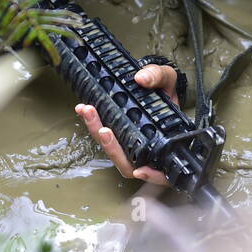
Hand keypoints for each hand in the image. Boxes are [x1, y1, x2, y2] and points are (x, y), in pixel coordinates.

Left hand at [75, 63, 178, 186]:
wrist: (153, 90)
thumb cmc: (164, 92)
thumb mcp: (168, 80)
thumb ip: (158, 76)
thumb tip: (142, 79)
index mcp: (166, 144)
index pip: (164, 171)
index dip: (154, 175)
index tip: (141, 170)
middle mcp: (148, 151)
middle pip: (129, 164)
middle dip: (114, 149)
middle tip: (104, 130)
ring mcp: (130, 147)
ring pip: (114, 154)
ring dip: (99, 134)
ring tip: (88, 113)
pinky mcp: (116, 139)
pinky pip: (104, 139)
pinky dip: (94, 126)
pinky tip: (84, 111)